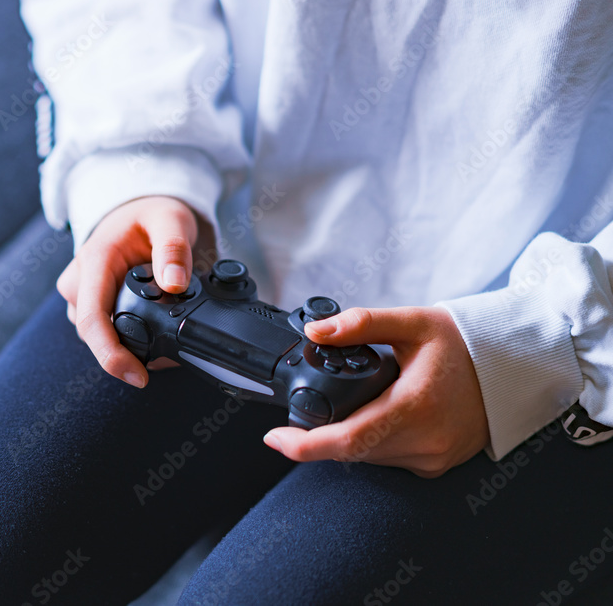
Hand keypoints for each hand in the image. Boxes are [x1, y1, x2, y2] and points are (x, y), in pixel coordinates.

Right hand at [57, 196, 200, 387]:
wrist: (138, 209)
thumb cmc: (152, 213)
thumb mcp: (171, 220)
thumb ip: (174, 249)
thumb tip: (174, 283)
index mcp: (95, 260)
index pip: (93, 319)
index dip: (111, 355)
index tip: (138, 376)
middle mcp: (80, 280)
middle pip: (94, 335)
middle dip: (127, 355)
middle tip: (169, 357)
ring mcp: (82, 294)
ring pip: (98, 336)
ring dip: (128, 346)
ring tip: (166, 338)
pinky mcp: (90, 303)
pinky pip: (104, 330)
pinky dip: (128, 337)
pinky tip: (153, 332)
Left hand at [263, 306, 489, 477]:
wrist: (512, 367)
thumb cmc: (464, 344)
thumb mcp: (412, 323)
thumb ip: (361, 324)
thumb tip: (316, 331)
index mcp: (415, 406)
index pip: (349, 440)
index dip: (306, 446)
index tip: (275, 438)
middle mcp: (425, 441)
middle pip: (351, 451)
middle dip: (319, 435)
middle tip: (300, 415)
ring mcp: (432, 458)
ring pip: (367, 459)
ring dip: (344, 439)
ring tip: (340, 408)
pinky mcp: (436, 465)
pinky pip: (387, 461)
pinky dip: (370, 443)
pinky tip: (371, 418)